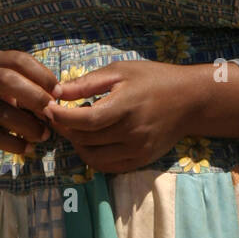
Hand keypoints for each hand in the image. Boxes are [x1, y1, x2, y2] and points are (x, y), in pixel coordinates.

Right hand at [0, 51, 58, 165]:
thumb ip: (20, 82)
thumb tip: (55, 99)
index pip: (18, 60)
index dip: (42, 74)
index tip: (58, 91)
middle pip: (9, 81)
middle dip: (35, 96)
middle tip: (52, 112)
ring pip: (3, 113)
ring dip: (28, 126)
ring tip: (43, 135)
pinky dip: (13, 144)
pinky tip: (26, 148)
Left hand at [43, 60, 200, 172]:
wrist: (190, 100)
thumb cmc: (154, 79)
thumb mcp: (121, 70)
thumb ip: (87, 83)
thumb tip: (57, 91)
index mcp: (126, 105)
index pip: (85, 119)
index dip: (62, 117)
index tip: (48, 108)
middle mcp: (132, 132)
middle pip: (85, 139)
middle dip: (65, 128)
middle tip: (58, 115)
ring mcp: (137, 149)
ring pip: (92, 156)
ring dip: (76, 144)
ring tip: (75, 127)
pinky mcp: (141, 160)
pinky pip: (107, 166)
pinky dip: (92, 156)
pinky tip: (90, 141)